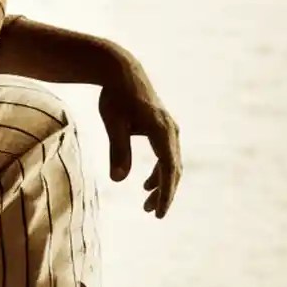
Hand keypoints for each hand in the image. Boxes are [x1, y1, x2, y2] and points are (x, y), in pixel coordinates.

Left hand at [98, 55, 181, 218]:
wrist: (122, 72)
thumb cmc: (115, 97)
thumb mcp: (113, 124)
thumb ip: (118, 151)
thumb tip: (118, 180)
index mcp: (161, 130)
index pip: (168, 168)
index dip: (165, 193)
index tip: (160, 213)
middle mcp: (171, 131)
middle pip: (173, 169)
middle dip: (164, 193)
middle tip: (152, 213)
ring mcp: (170, 130)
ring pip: (171, 164)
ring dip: (162, 184)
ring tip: (147, 204)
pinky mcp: (164, 129)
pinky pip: (166, 156)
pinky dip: (159, 172)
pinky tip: (146, 185)